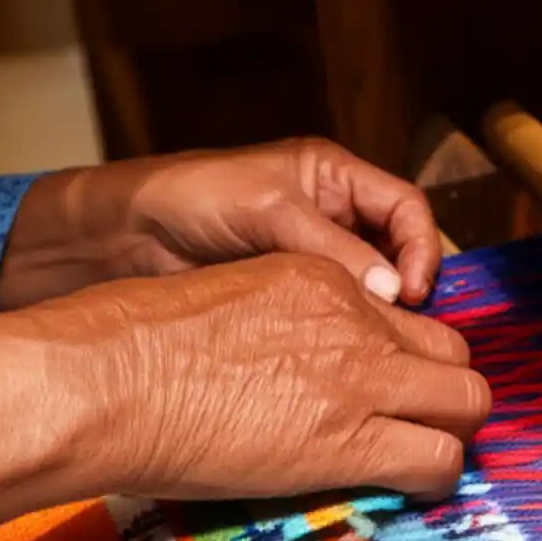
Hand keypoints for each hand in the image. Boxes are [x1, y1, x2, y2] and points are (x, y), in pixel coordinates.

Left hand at [0, 138, 440, 310]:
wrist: (120, 236)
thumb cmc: (188, 197)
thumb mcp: (266, 208)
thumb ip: (331, 247)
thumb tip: (390, 294)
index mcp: (335, 179)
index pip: (407, 209)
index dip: (421, 248)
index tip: (412, 291)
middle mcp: (333, 219)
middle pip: (399, 254)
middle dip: (408, 290)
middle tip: (405, 331)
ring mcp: (312, 262)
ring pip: (371, 294)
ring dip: (378, 322)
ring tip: (375, 353)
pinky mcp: (290, 301)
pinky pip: (334, 319)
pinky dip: (344, 338)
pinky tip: (340, 361)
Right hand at [0, 253, 489, 540]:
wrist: (111, 377)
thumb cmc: (135, 344)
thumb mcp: (226, 303)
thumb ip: (277, 324)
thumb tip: (287, 369)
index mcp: (320, 277)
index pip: (405, 316)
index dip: (409, 358)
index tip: (394, 386)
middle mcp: (355, 318)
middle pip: (454, 353)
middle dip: (447, 392)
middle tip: (423, 423)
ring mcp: (360, 376)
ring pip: (467, 403)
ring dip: (452, 433)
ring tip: (423, 459)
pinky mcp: (350, 438)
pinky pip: (436, 460)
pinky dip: (435, 478)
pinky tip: (411, 488)